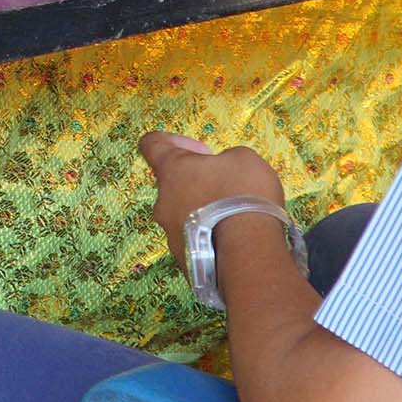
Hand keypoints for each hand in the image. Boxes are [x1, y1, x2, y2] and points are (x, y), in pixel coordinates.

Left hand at [140, 131, 288, 247]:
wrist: (249, 254)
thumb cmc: (244, 195)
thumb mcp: (243, 158)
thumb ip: (226, 158)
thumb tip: (223, 170)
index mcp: (171, 171)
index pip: (152, 144)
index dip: (174, 141)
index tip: (202, 152)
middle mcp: (162, 203)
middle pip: (173, 185)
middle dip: (198, 182)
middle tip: (227, 188)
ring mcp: (170, 235)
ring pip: (183, 215)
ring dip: (204, 211)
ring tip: (235, 217)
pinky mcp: (183, 260)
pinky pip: (194, 240)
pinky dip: (210, 236)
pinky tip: (234, 239)